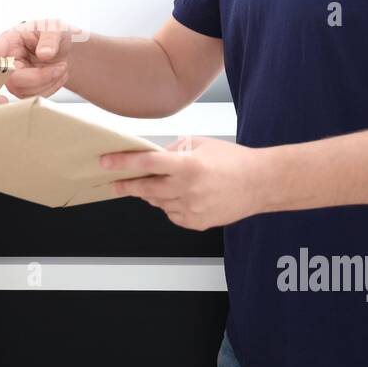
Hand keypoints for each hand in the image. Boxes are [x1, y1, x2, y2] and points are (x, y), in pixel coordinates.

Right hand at [0, 18, 78, 98]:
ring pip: (24, 92)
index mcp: (7, 42)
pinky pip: (34, 97)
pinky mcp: (23, 89)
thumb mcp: (55, 29)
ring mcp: (14, 78)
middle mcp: (7, 61)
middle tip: (61, 66)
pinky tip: (58, 74)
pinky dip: (52, 88)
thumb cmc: (54, 34)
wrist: (65, 49)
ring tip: (62, 66)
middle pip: (11, 80)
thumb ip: (50, 39)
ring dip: (49, 82)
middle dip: (39, 77)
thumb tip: (44, 53)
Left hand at [99, 136, 272, 229]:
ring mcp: (192, 209)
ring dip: (152, 194)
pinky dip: (169, 205)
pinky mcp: (197, 222)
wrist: (260, 183)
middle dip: (127, 185)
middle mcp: (188, 189)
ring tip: (160, 184)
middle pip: (146, 189)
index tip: (106, 162)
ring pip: (158, 203)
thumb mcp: (202, 144)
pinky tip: (179, 196)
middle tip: (115, 182)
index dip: (123, 162)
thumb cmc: (235, 161)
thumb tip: (154, 155)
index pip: (147, 163)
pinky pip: (172, 214)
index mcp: (189, 166)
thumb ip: (175, 150)